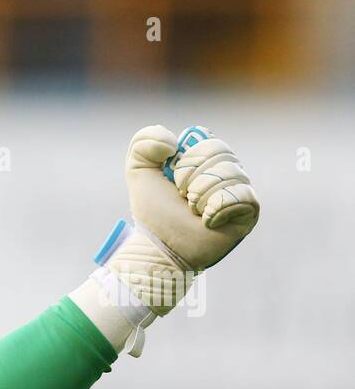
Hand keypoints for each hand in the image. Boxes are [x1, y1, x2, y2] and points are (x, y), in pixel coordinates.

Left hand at [82, 124, 260, 355]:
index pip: (209, 141)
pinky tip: (208, 221)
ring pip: (232, 174)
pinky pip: (243, 195)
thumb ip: (144, 142)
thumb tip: (173, 142)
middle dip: (192, 178)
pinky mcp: (249, 213)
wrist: (159, 247)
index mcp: (206, 160)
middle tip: (183, 198)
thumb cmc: (153, 213)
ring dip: (202, 195)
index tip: (174, 180)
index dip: (188, 160)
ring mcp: (239, 192)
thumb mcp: (138, 171)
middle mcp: (227, 172)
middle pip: (222, 154)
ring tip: (193, 211)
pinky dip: (218, 207)